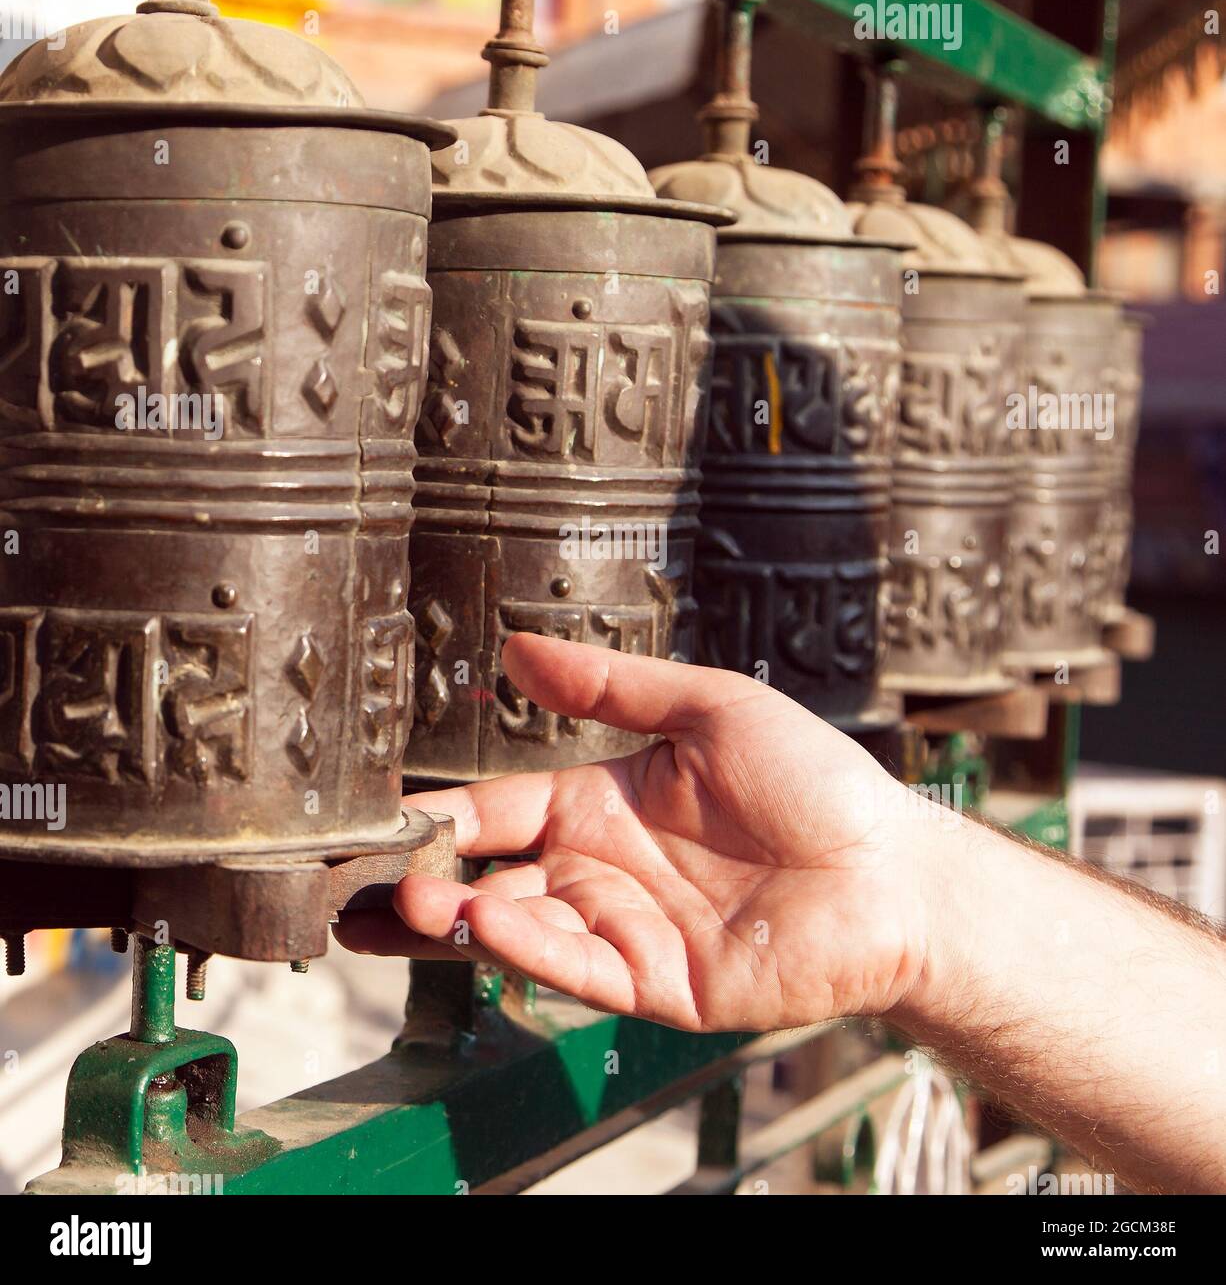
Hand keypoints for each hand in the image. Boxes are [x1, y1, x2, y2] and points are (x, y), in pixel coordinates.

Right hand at [336, 634, 935, 1033]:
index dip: (443, 817)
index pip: (500, 812)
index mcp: (604, 805)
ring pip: (520, 931)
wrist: (892, 867)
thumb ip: (609, 686)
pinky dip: (529, 948)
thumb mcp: (706, 708)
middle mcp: (603, 871)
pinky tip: (488, 920)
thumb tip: (517, 645)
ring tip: (410, 901)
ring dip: (461, 919)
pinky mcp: (657, 985)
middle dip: (425, 886)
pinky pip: (578, 968)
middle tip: (363, 883)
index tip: (383, 819)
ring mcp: (626, 931)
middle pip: (489, 882)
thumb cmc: (814, 780)